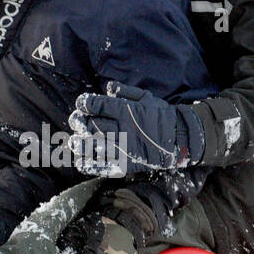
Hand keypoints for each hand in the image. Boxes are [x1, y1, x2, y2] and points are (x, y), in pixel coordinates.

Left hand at [68, 81, 204, 176]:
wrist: (179, 139)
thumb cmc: (161, 115)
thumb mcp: (146, 97)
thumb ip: (125, 91)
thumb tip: (108, 87)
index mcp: (125, 112)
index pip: (96, 105)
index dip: (84, 103)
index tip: (82, 103)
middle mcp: (122, 130)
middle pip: (91, 125)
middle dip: (79, 121)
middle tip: (75, 120)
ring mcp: (123, 149)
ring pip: (93, 145)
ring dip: (80, 143)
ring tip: (73, 141)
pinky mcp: (125, 165)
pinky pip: (103, 166)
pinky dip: (89, 165)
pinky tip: (81, 162)